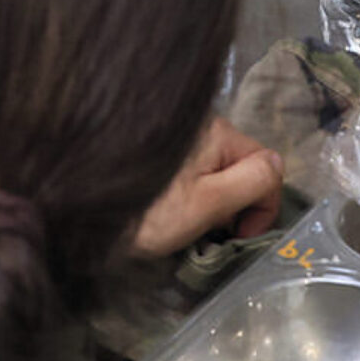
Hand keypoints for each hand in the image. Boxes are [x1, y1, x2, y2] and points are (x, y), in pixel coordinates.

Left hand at [133, 117, 284, 256]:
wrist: (82, 205)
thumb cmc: (149, 208)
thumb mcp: (208, 202)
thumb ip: (251, 181)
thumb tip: (277, 165)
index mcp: (218, 132)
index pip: (266, 166)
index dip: (262, 207)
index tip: (237, 236)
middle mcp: (201, 124)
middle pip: (241, 168)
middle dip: (235, 206)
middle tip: (208, 234)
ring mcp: (178, 136)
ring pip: (217, 173)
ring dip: (213, 204)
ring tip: (186, 227)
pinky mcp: (159, 151)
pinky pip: (193, 173)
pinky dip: (191, 195)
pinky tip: (170, 213)